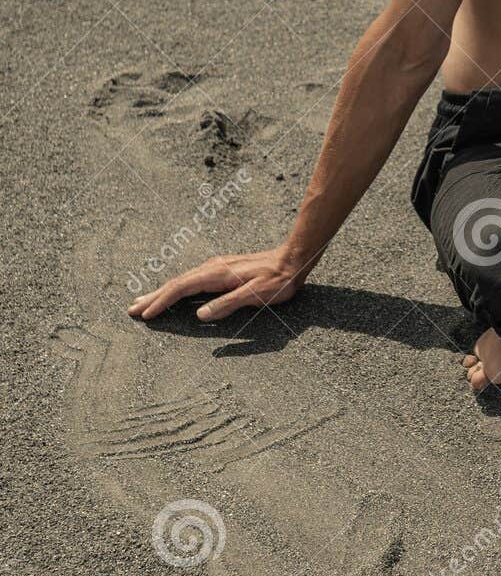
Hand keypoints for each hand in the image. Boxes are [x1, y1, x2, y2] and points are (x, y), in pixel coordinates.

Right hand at [127, 247, 309, 323]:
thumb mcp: (255, 296)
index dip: (162, 302)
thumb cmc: (278, 280)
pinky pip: (192, 280)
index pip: (181, 289)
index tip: (145, 315)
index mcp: (217, 275)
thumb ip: (228, 304)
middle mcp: (213, 268)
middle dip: (154, 297)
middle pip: (176, 283)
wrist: (293, 259)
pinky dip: (177, 288)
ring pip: (183, 281)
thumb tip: (200, 315)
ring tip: (145, 301)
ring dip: (162, 292)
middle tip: (132, 309)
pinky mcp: (222, 270)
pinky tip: (174, 293)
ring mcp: (217, 267)